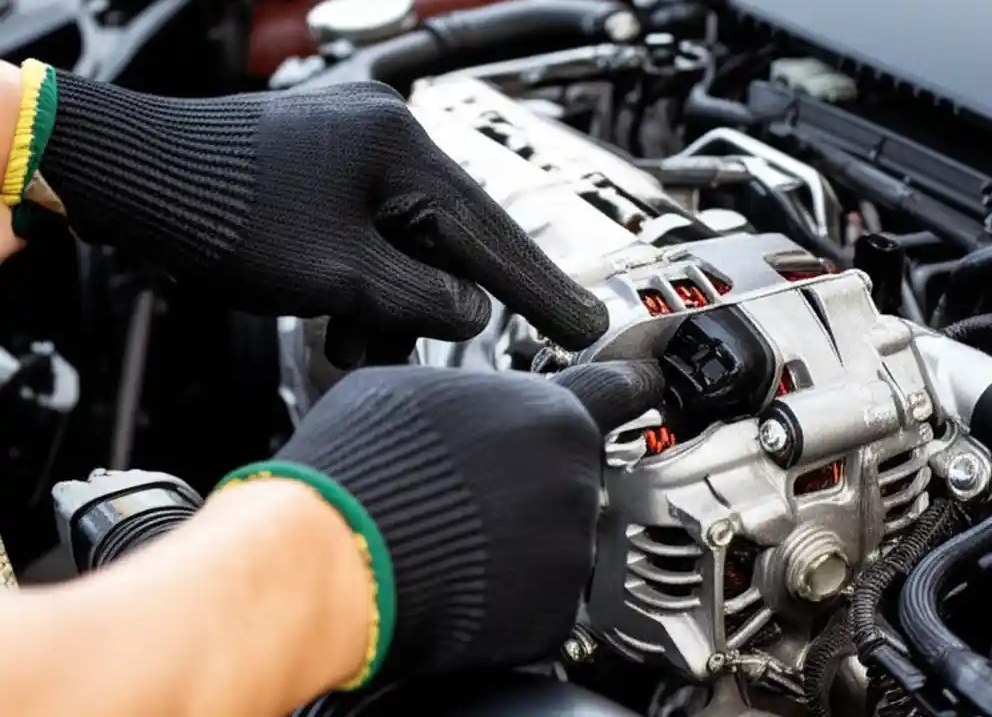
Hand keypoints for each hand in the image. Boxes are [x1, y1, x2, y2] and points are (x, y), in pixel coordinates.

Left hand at [36, 73, 607, 361]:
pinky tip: (333, 314)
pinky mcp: (326, 169)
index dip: (542, 289)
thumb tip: (470, 312)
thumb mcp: (338, 276)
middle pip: (447, 241)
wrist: (129, 174)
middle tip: (423, 344)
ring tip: (347, 337)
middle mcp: (387, 139)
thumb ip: (422, 301)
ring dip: (387, 301)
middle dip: (430, 305)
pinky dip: (361, 281)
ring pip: (406, 245)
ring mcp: (354, 150)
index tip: (585, 323)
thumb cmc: (221, 212)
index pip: (494, 234)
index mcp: (402, 151)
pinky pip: (370, 234)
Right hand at [267, 361, 663, 673]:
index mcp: (550, 414)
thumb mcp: (409, 389)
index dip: (633, 383)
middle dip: (527, 480)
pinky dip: (506, 593)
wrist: (332, 562)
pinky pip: (538, 597)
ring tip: (451, 534)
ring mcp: (569, 554)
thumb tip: (470, 403)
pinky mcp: (553, 617)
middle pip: (567, 474)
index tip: (652, 381)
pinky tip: (459, 574)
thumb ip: (470, 394)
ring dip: (516, 537)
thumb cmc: (357, 469)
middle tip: (465, 490)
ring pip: (554, 538)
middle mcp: (575, 481)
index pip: (618, 389)